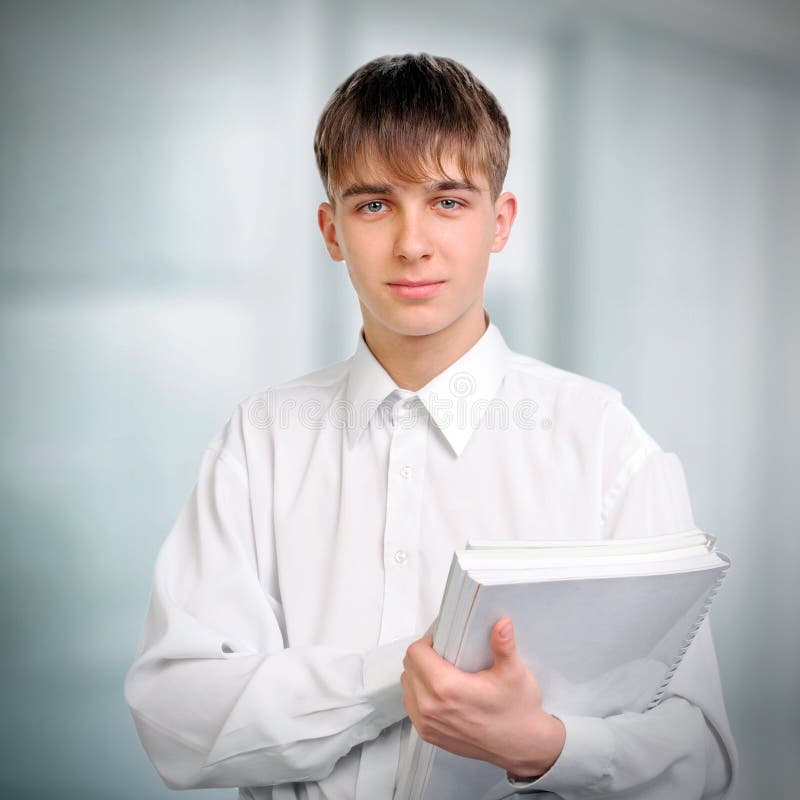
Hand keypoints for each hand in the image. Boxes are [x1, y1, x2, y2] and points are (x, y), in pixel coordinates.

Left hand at [400, 617, 565, 777]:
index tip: (442, 643)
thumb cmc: (517, 711)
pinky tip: (438, 692)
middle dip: (423, 657)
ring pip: (407, 686)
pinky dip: (419, 695)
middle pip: (409, 667)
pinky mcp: (429, 735)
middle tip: (443, 655)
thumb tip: (502, 625)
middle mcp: (431, 708)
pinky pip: (411, 706)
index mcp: (446, 688)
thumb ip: (504, 646)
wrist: (522, 745)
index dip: (427, 642)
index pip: (415, 653)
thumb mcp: (514, 673)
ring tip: (441, 672)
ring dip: (418, 676)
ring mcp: (427, 724)